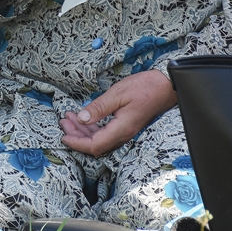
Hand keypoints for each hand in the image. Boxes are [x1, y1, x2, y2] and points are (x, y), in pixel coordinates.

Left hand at [59, 71, 177, 156]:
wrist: (167, 85)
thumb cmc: (145, 87)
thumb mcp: (118, 94)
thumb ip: (99, 108)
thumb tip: (81, 119)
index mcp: (122, 129)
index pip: (95, 145)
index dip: (78, 143)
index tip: (64, 135)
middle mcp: (124, 134)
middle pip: (96, 144)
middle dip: (77, 135)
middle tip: (64, 121)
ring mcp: (126, 130)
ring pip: (100, 138)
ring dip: (83, 130)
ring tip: (70, 117)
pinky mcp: (127, 125)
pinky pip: (107, 131)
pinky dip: (93, 126)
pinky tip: (84, 117)